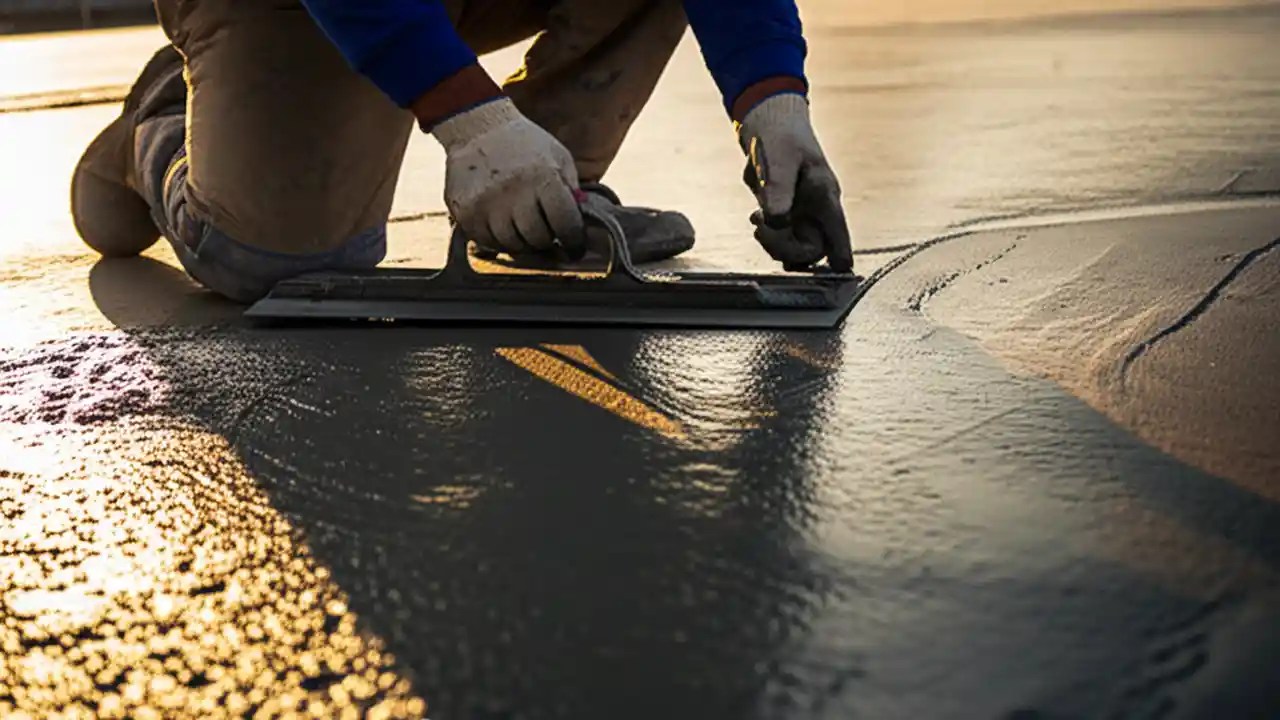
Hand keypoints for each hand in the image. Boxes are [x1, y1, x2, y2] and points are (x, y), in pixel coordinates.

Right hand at [432, 98, 585, 257]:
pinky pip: (487, 242)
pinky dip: (498, 239)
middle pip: (538, 238)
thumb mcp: (558, 157)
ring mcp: (487, 205)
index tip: (574, 245)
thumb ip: (571, 190)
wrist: (477, 128)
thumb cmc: (525, 145)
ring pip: (512, 244)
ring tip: (523, 226)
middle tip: (545, 232)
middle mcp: (514, 193)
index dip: (573, 239)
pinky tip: (502, 224)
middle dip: (546, 239)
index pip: (565, 224)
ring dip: (522, 240)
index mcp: (543, 177)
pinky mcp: (466, 213)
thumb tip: (581, 224)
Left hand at [737, 94, 852, 272]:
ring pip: (792, 247)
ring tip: (757, 221)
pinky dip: (766, 231)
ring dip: (773, 242)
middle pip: (811, 252)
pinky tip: (756, 216)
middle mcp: (815, 210)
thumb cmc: (781, 134)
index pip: (839, 239)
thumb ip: (779, 191)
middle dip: (785, 249)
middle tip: (761, 230)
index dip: (838, 262)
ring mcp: (799, 212)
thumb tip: (778, 222)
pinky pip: (778, 235)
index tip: (835, 278)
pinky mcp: (783, 211)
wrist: (767, 119)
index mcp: (825, 198)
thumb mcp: (780, 160)